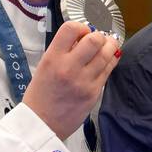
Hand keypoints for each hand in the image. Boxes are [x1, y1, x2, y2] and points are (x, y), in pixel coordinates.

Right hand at [22, 21, 120, 139]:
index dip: (80, 26)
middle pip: (95, 39)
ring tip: (107, 45)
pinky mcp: (95, 92)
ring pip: (106, 53)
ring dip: (109, 45)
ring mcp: (84, 81)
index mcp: (52, 58)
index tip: (82, 32)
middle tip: (97, 40)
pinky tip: (109, 57)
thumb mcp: (44, 66)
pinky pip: (109, 69)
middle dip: (99, 36)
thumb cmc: (41, 95)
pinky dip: (111, 60)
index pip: (71, 29)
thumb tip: (83, 37)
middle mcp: (69, 67)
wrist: (42, 124)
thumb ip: (62, 51)